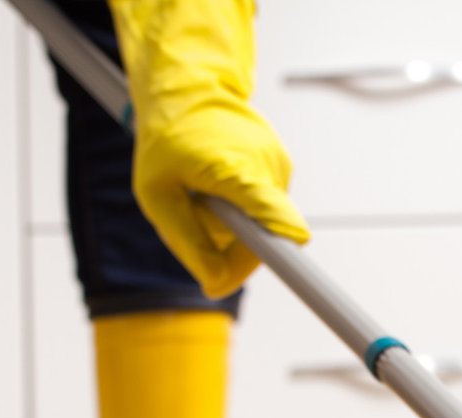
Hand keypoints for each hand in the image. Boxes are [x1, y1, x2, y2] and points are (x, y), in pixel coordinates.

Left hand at [132, 92, 308, 298]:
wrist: (188, 88)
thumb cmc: (166, 139)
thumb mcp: (157, 197)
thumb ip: (189, 243)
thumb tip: (217, 285)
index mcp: (236, 171)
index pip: (275, 221)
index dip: (287, 256)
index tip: (304, 280)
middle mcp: (269, 168)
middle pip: (267, 237)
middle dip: (233, 244)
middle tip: (194, 219)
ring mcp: (280, 166)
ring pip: (265, 224)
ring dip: (235, 224)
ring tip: (202, 190)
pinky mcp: (282, 167)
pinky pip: (266, 207)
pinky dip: (243, 206)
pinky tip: (218, 181)